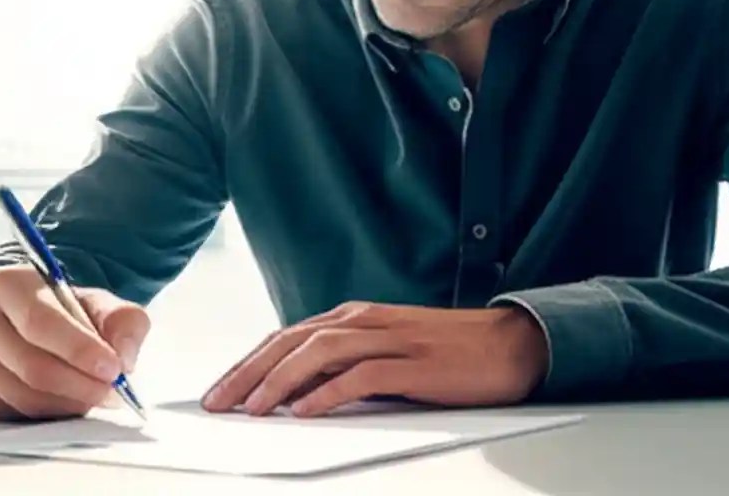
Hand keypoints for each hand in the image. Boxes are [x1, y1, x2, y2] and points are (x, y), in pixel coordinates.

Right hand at [0, 264, 149, 420]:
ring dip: (71, 402)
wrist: (23, 321)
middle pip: (33, 366)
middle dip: (82, 384)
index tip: (113, 368)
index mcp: (9, 285)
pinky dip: (54, 413)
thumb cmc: (62, 311)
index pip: (40, 322)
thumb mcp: (96, 302)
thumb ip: (122, 320)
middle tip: (114, 391)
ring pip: (27, 396)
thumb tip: (124, 358)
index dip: (79, 350)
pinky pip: (19, 414)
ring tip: (96, 393)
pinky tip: (70, 399)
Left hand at [202, 301, 548, 417]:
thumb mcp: (383, 353)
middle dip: (248, 373)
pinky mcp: (414, 364)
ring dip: (279, 382)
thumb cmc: (444, 353)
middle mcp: (363, 321)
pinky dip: (328, 393)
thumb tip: (293, 393)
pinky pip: (361, 375)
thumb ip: (342, 366)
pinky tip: (306, 411)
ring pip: (318, 353)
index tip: (219, 390)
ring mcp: (389, 339)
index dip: (246, 364)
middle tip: (218, 403)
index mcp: (352, 317)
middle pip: (290, 342)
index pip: (285, 338)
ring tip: (253, 409)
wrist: (510, 345)